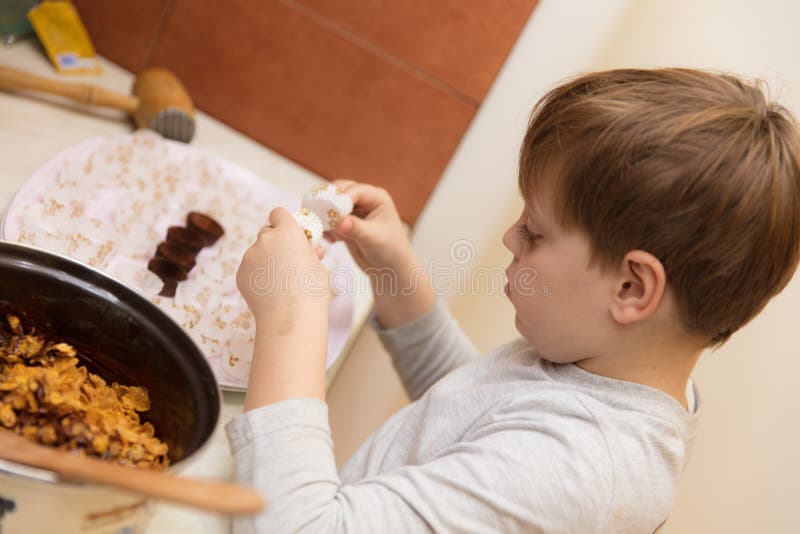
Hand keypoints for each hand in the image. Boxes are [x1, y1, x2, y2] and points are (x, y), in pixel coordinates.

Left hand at [236, 207, 329, 333]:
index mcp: (287, 232)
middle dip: (275, 242)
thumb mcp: (319, 267)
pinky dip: (257, 276)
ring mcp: (249, 257)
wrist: (290, 319)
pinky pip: (250, 269)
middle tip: (288, 261)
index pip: (279, 213)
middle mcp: (265, 240)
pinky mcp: (241, 274)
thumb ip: (311, 253)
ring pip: (257, 252)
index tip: (291, 235)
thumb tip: (311, 249)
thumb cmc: (311, 292)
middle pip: (266, 232)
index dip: (284, 223)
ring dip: (266, 260)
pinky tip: (270, 291)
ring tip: (280, 283)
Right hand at [324, 180, 414, 273]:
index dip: (341, 199)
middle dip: (330, 204)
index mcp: (376, 197)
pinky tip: (332, 240)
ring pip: (332, 204)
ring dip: (326, 216)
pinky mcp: (345, 222)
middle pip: (339, 191)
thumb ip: (356, 228)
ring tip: (330, 234)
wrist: (389, 267)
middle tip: (324, 219)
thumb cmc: (390, 250)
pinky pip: (330, 218)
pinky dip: (327, 226)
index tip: (332, 214)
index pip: (354, 191)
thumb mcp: (373, 238)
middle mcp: (364, 200)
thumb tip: (340, 222)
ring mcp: (354, 210)